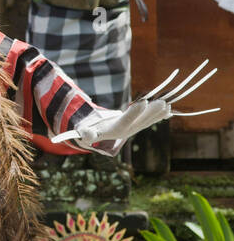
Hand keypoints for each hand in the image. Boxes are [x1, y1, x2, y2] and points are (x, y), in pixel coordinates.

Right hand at [52, 62, 218, 147]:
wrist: (93, 137)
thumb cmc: (86, 132)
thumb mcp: (81, 132)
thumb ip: (80, 132)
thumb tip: (72, 134)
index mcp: (113, 132)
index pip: (125, 123)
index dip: (134, 114)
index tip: (143, 103)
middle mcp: (125, 132)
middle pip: (140, 122)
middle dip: (151, 113)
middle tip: (161, 103)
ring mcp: (132, 128)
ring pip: (147, 120)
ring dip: (157, 113)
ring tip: (167, 104)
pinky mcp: (136, 124)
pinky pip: (148, 119)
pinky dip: (158, 114)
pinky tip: (168, 108)